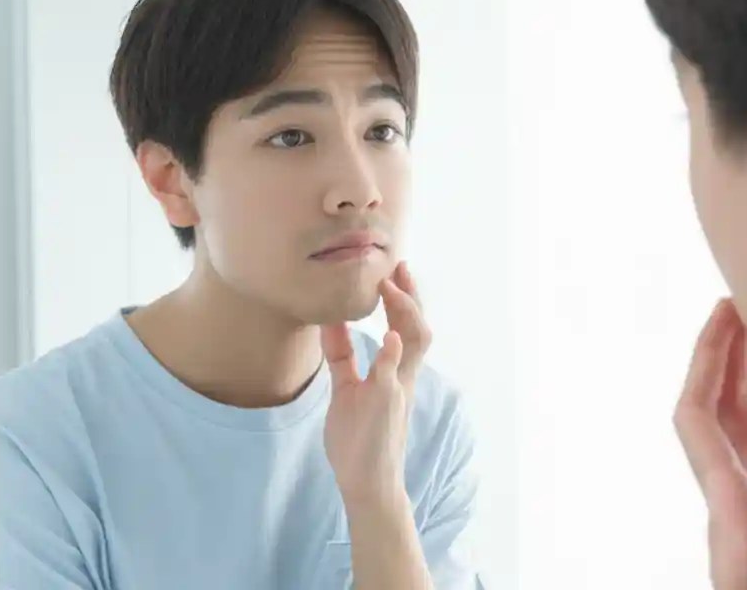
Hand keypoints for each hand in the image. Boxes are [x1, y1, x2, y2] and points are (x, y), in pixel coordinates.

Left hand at [322, 261, 431, 504]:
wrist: (368, 481)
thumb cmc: (358, 440)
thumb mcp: (345, 390)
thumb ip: (342, 358)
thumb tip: (329, 324)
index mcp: (395, 373)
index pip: (404, 327)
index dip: (400, 300)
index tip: (389, 274)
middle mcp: (402, 377)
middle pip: (417, 326)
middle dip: (410, 295)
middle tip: (399, 266)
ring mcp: (396, 389)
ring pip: (414, 342)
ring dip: (404, 312)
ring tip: (391, 287)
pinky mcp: (384, 405)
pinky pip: (389, 375)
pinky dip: (390, 353)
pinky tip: (386, 333)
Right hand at [674, 300, 746, 589]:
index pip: (737, 416)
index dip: (733, 361)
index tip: (746, 310)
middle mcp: (744, 511)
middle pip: (710, 419)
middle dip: (715, 357)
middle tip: (731, 300)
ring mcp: (738, 543)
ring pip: (700, 449)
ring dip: (707, 387)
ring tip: (726, 333)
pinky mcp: (743, 579)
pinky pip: (724, 522)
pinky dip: (725, 484)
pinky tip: (741, 435)